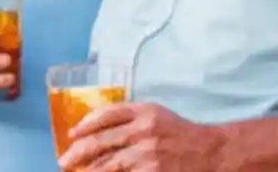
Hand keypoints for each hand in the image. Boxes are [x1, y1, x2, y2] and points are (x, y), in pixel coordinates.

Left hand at [58, 102, 225, 171]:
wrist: (214, 154)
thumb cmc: (181, 135)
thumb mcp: (156, 116)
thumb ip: (128, 118)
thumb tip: (90, 129)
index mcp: (144, 112)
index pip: (106, 115)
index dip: (85, 125)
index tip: (72, 134)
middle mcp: (145, 131)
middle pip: (101, 141)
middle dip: (78, 153)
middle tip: (63, 161)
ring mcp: (149, 155)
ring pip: (109, 164)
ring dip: (89, 170)